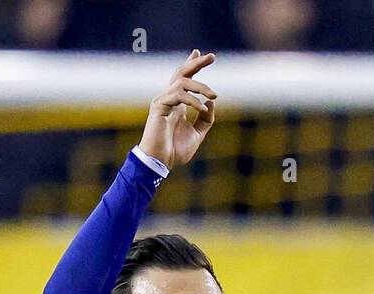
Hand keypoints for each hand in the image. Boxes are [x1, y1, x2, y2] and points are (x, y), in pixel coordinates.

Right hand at [138, 49, 217, 170]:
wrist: (160, 163)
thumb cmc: (175, 151)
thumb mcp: (197, 134)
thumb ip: (206, 118)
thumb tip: (211, 100)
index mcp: (178, 104)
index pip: (184, 79)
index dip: (191, 65)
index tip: (198, 52)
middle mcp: (170, 99)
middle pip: (181, 73)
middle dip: (196, 62)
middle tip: (212, 56)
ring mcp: (163, 101)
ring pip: (182, 82)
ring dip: (200, 86)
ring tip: (214, 94)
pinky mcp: (159, 107)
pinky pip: (178, 96)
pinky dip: (192, 101)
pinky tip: (202, 109)